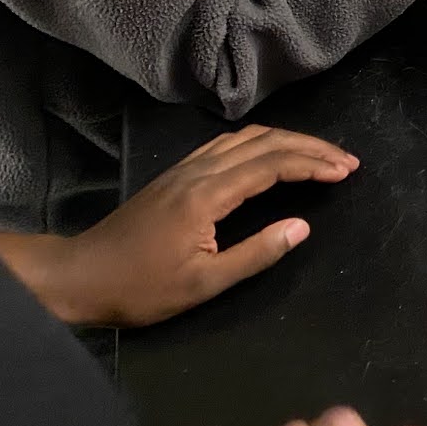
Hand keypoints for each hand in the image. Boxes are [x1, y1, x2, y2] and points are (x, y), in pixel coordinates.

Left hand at [0, 127, 356, 327]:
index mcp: (207, 195)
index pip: (272, 164)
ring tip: (319, 154)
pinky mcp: (177, 175)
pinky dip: (261, 143)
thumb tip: (301, 227)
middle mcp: (198, 172)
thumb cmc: (141, 288)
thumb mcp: (202, 284)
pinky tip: (271, 155)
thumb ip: (256, 254)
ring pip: (245, 137)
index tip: (346, 171)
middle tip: (346, 160)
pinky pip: (227, 145)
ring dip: (288, 140)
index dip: (313, 164)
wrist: (80, 276)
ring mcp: (185, 169)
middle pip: (264, 142)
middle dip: (310, 146)